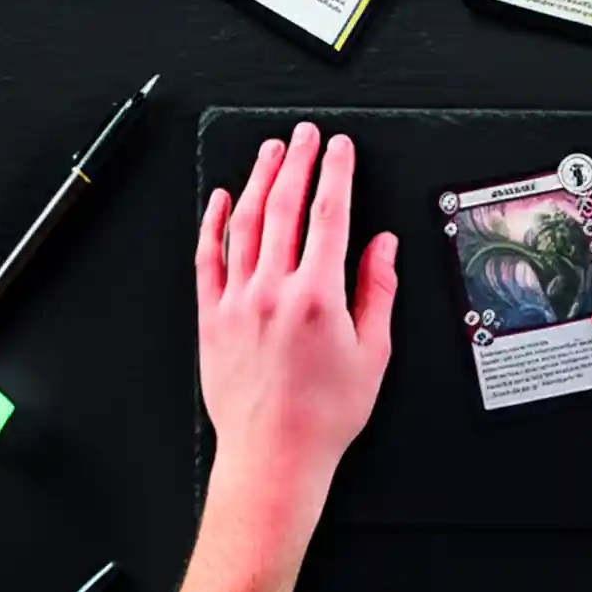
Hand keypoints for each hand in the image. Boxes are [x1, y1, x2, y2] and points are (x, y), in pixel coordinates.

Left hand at [196, 123, 397, 550]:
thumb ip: (377, 292)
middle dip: (297, 162)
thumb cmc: (324, 415)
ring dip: (257, 181)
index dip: (336, 174)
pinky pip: (207, 259)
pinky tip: (219, 199)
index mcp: (317, 297)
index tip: (340, 149)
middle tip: (305, 135)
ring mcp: (236, 302)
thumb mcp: (373, 354)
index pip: (329, 217)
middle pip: (284, 208)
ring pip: (244, 224)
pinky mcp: (210, 318)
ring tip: (269, 152)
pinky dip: (212, 224)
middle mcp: (273, 292)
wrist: (274, 456)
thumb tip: (383, 247)